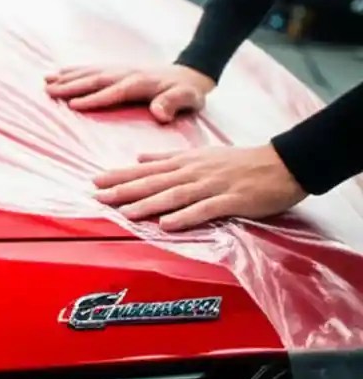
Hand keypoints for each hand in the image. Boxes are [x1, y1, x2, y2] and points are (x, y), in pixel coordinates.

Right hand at [44, 64, 215, 122]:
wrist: (190, 73)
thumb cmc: (188, 92)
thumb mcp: (188, 99)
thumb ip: (173, 104)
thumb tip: (159, 113)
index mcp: (141, 84)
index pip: (113, 91)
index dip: (94, 98)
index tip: (73, 104)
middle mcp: (126, 73)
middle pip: (95, 79)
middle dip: (72, 85)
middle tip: (49, 91)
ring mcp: (120, 69)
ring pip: (90, 72)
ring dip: (68, 77)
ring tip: (46, 82)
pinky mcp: (116, 69)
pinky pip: (91, 69)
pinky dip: (74, 71)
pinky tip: (58, 74)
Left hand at [92, 145, 306, 230]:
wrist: (283, 163)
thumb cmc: (240, 161)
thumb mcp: (200, 154)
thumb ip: (169, 157)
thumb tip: (139, 157)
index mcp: (186, 162)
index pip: (146, 169)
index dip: (120, 175)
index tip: (96, 181)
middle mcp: (194, 172)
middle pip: (154, 182)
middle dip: (125, 190)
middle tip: (98, 197)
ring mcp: (212, 186)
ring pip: (175, 195)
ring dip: (149, 204)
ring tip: (125, 212)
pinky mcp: (232, 200)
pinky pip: (205, 209)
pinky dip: (186, 217)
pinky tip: (168, 224)